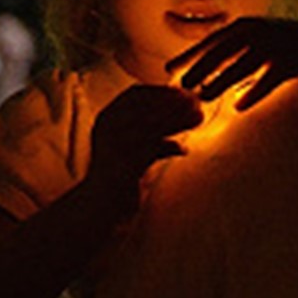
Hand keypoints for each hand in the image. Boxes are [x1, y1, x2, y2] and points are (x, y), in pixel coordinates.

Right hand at [87, 84, 202, 207]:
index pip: (134, 95)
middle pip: (145, 107)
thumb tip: (188, 109)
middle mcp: (107, 129)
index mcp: (107, 119)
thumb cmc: (122, 174)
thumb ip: (155, 128)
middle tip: (197, 103)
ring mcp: (113, 147)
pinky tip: (184, 150)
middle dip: (175, 103)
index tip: (184, 92)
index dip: (161, 91)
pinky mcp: (122, 167)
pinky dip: (170, 147)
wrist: (99, 206)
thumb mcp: (137, 145)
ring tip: (198, 118)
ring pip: (150, 126)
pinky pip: (151, 151)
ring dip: (177, 120)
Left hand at [167, 17, 297, 108]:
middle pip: (222, 50)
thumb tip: (209, 78)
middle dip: (199, 67)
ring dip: (220, 80)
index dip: (191, 55)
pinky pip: (270, 78)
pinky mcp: (297, 60)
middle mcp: (262, 31)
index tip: (168, 71)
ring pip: (243, 64)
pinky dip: (253, 91)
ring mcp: (279, 44)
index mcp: (251, 26)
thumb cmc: (297, 52)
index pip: (213, 42)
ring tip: (202, 97)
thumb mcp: (265, 48)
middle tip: (179, 87)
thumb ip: (240, 58)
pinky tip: (238, 107)